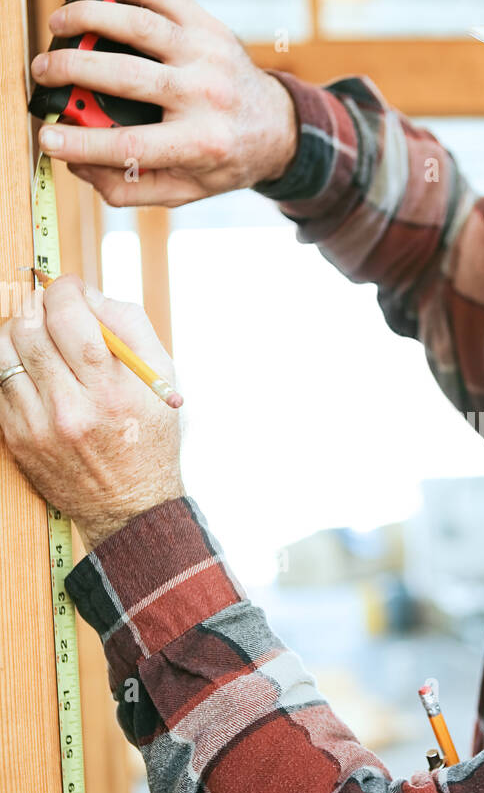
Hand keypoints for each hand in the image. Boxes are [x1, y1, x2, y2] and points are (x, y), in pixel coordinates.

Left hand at [0, 275, 185, 549]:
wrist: (131, 507)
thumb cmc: (149, 437)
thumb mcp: (159, 380)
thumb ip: (130, 327)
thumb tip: (88, 295)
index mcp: (111, 391)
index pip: (71, 319)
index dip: (64, 290)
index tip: (68, 285)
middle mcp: (71, 409)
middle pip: (30, 331)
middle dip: (36, 304)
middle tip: (48, 303)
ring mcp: (39, 426)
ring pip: (4, 353)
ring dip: (15, 330)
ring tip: (34, 331)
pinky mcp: (18, 440)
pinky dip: (9, 363)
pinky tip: (29, 364)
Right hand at [29, 0, 297, 206]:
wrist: (276, 127)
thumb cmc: (221, 160)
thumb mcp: (184, 189)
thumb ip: (130, 186)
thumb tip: (76, 164)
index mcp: (200, 144)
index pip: (130, 145)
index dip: (82, 142)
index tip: (45, 136)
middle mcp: (207, 96)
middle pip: (127, 77)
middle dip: (73, 72)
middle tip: (42, 71)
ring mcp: (210, 55)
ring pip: (141, 26)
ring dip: (91, 18)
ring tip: (59, 24)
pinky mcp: (211, 27)